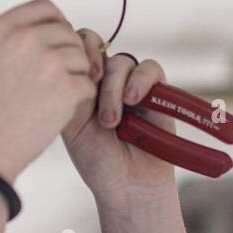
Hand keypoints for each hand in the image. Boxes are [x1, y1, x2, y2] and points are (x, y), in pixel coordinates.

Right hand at [0, 0, 96, 182]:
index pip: (45, 7)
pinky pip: (88, 85)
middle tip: (57, 80)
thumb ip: (14, 40)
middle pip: (68, 33)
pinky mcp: (66, 88)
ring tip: (51, 99)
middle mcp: (24, 38)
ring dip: (74, 77)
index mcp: (1, 28)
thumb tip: (52, 28)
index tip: (57, 43)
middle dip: (68, 54)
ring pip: (82, 59)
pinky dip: (79, 99)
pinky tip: (58, 112)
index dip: (57, 24)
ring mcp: (48, 61)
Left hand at [61, 28, 177, 198]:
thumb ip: (73, 90)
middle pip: (97, 47)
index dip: (74, 50)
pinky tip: (133, 102)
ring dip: (114, 88)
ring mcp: (132, 85)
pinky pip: (151, 68)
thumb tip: (77, 57)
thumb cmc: (98, 161)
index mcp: (80, 85)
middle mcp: (105, 81)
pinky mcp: (159, 92)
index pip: (74, 47)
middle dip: (92, 66)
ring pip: (122, 61)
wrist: (127, 186)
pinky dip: (140, 80)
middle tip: (89, 92)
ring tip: (111, 121)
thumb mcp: (73, 125)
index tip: (73, 76)